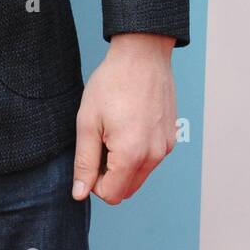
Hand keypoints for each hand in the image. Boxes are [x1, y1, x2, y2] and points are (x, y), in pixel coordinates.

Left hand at [71, 34, 176, 203]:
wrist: (142, 55)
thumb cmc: (113, 82)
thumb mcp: (88, 121)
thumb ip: (84, 161)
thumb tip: (80, 193)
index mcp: (131, 154)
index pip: (111, 195)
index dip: (94, 182)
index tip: (89, 155)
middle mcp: (154, 156)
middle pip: (127, 189)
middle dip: (109, 174)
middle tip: (99, 141)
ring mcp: (165, 147)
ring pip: (139, 175)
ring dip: (123, 164)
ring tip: (113, 130)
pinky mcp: (170, 138)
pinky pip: (151, 159)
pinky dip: (137, 152)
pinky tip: (128, 124)